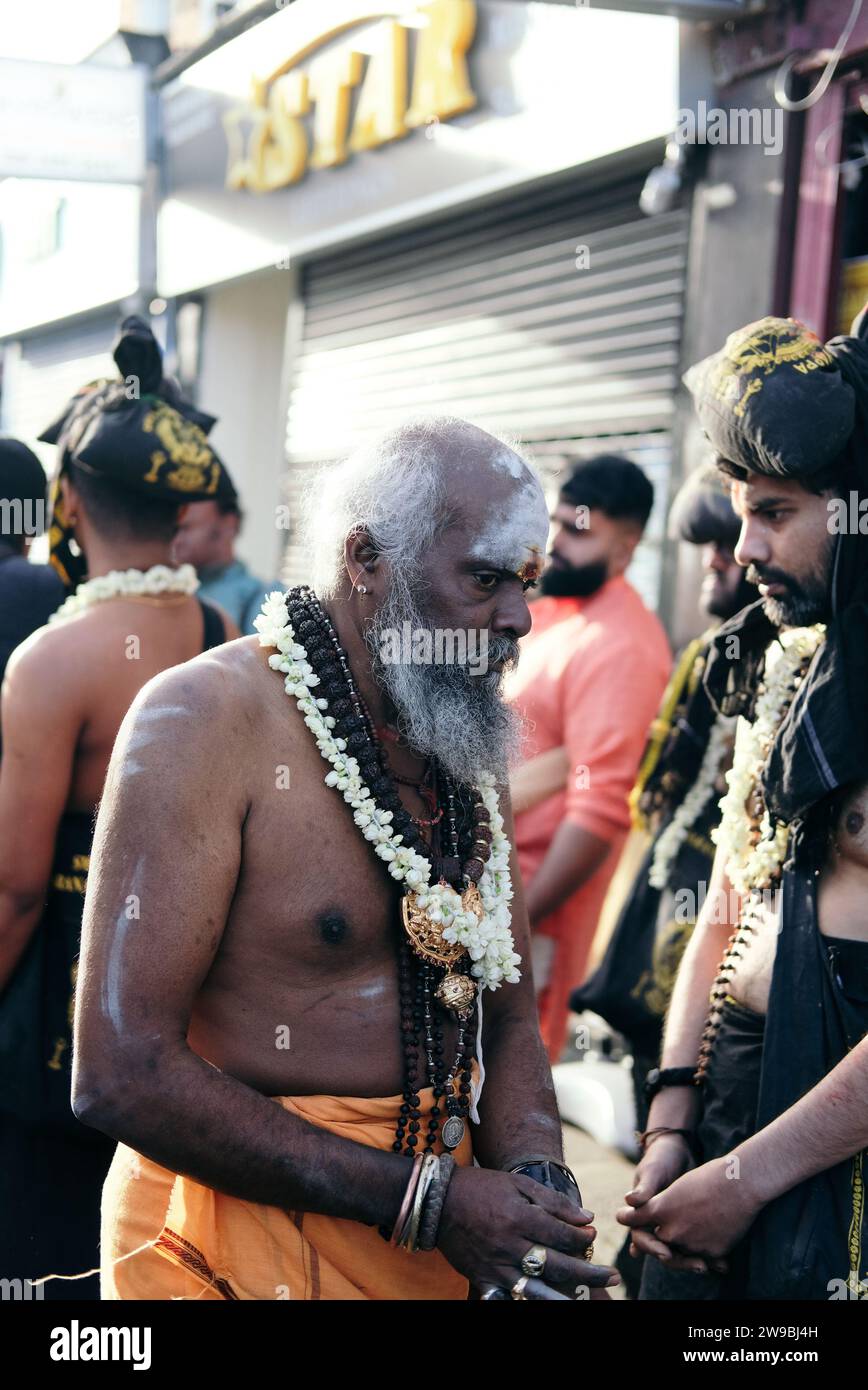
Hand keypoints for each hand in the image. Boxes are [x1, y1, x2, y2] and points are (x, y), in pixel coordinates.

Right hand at [438, 1166, 619, 1298]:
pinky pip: (510, 1298)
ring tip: (587, 1301)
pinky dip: (528, 1302)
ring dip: (566, 1298)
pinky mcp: (483, 1279)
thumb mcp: (517, 1183)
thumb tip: (586, 1217)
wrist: (438, 1202)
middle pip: (558, 1265)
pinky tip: (548, 1303)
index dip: (583, 1238)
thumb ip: (553, 1201)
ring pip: (538, 1290)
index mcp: (519, 1218)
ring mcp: (497, 1266)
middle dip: (590, 1272)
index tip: (593, 1237)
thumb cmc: (482, 1187)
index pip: (562, 1235)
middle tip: (614, 1275)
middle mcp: (510, 1245)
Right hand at [617, 1133, 705, 1271]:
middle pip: (663, 1251)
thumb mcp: (654, 1171)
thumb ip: (645, 1187)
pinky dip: (707, 1255)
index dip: (651, 1247)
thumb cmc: (662, 1159)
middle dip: (679, 1261)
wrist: (680, 1152)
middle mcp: (656, 1225)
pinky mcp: (691, 1226)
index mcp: (642, 1215)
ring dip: (693, 1261)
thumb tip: (630, 1200)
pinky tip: (722, 1263)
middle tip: (697, 1266)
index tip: (665, 1253)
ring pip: (680, 1252)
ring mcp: (674, 1227)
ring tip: (709, 1266)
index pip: (641, 1238)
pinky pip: (696, 1246)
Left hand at [617, 1154, 762, 1271]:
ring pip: (680, 1253)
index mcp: (661, 1209)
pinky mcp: (711, 1253)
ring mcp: (692, 1244)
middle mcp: (672, 1230)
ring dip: (683, 1248)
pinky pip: (704, 1259)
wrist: (741, 1184)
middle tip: (664, 1235)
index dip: (628, 1218)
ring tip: (692, 1240)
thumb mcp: (679, 1186)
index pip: (635, 1219)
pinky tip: (710, 1248)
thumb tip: (649, 1210)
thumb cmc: (709, 1178)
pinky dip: (705, 1255)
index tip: (623, 1216)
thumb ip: (663, 1204)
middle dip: (660, 1239)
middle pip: (658, 1243)